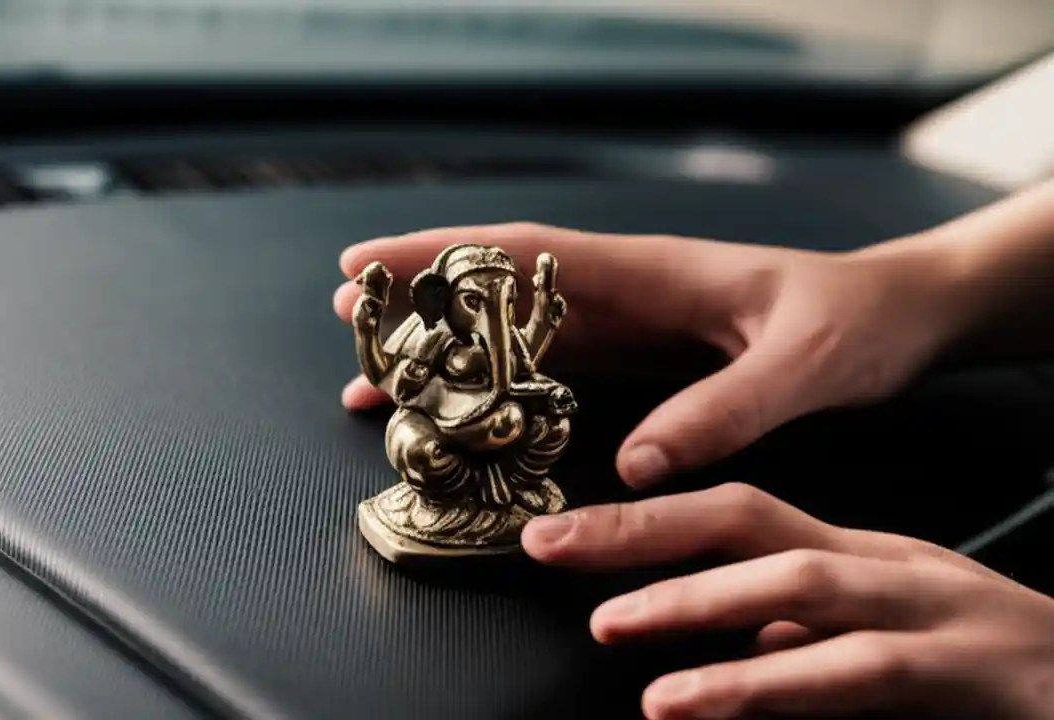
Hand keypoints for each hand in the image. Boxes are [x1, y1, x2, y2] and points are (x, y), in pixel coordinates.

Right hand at [333, 222, 964, 486]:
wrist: (897, 319)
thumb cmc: (855, 322)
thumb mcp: (803, 366)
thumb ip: (723, 408)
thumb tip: (636, 465)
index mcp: (648, 271)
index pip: (525, 255)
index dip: (441, 258)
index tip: (370, 264)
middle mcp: (624, 294)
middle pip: (498, 292)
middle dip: (421, 304)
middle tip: (348, 326)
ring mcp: (627, 329)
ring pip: (514, 334)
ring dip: (447, 354)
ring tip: (379, 383)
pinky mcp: (640, 362)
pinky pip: (551, 373)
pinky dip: (498, 390)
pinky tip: (467, 416)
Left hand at [522, 483, 1053, 718]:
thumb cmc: (982, 660)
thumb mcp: (880, 636)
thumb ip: (804, 634)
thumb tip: (734, 643)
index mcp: (851, 554)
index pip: (731, 514)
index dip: (639, 519)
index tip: (556, 534)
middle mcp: (881, 565)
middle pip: (748, 524)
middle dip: (644, 532)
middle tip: (553, 546)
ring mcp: (927, 612)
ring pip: (799, 586)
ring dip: (698, 602)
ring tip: (615, 626)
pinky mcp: (964, 674)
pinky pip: (856, 672)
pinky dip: (771, 685)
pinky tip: (703, 700)